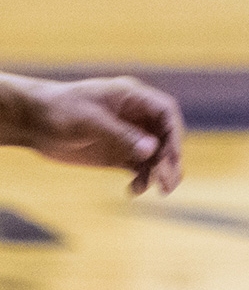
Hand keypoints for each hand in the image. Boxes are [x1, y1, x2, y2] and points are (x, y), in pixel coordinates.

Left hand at [11, 76, 182, 194]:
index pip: (165, 112)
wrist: (33, 122)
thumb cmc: (59, 110)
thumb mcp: (89, 120)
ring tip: (160, 191)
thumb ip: (121, 134)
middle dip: (170, 159)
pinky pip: (139, 167)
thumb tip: (152, 150)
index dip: (174, 134)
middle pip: (165, 136)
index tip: (174, 157)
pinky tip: (135, 190)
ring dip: (159, 172)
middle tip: (169, 182)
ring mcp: (128, 136)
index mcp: (133, 98)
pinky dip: (142, 179)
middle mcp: (136, 117)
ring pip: (155, 155)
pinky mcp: (118, 154)